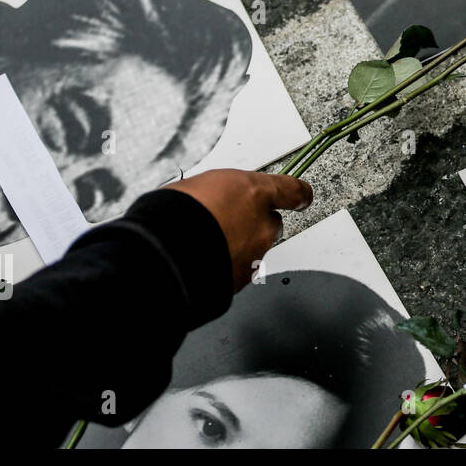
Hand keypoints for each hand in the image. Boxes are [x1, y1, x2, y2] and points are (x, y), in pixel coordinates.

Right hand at [165, 169, 312, 290]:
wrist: (163, 254)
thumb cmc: (173, 216)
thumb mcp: (196, 186)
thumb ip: (219, 192)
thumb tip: (214, 199)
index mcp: (253, 192)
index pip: (291, 190)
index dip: (298, 193)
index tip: (302, 196)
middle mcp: (262, 225)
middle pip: (270, 223)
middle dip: (254, 223)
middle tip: (225, 221)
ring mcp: (254, 254)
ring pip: (254, 248)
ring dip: (237, 246)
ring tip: (206, 242)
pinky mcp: (241, 279)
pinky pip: (238, 269)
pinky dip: (226, 265)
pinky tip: (204, 260)